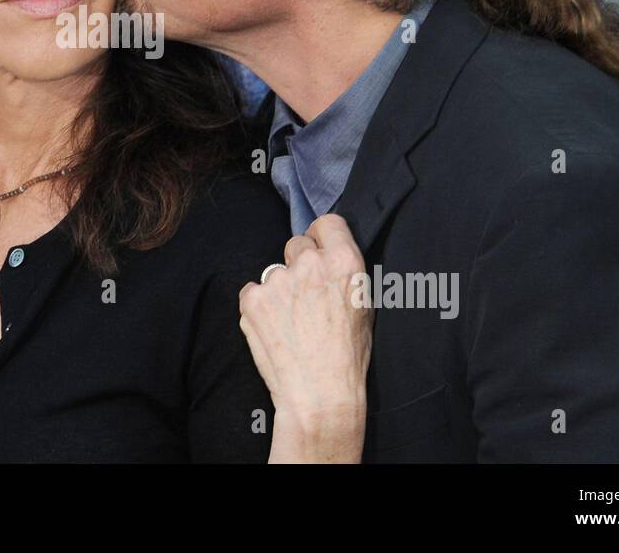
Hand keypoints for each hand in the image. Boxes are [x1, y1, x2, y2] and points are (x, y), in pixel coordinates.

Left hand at [239, 213, 374, 462]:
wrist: (319, 395)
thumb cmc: (348, 358)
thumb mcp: (365, 308)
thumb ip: (345, 274)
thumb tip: (332, 257)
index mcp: (345, 262)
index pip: (327, 222)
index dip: (321, 237)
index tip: (319, 249)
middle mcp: (312, 263)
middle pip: (296, 243)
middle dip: (299, 264)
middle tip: (304, 297)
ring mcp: (279, 279)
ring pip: (273, 272)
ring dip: (279, 289)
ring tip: (290, 323)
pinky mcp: (253, 297)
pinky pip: (253, 292)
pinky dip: (259, 307)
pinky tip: (274, 330)